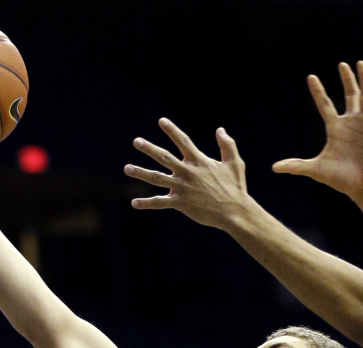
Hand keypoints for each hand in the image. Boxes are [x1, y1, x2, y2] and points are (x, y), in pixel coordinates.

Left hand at [124, 118, 251, 228]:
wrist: (235, 211)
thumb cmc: (236, 188)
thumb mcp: (235, 163)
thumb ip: (227, 145)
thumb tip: (220, 129)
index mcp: (199, 161)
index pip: (182, 141)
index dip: (172, 130)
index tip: (161, 121)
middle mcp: (188, 172)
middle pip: (164, 157)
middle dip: (149, 149)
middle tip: (136, 141)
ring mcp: (183, 188)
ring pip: (157, 178)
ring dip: (140, 173)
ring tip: (126, 168)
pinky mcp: (181, 203)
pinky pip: (160, 203)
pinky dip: (147, 203)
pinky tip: (134, 203)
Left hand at [273, 61, 362, 199]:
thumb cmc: (342, 180)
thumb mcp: (317, 170)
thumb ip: (297, 166)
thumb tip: (274, 168)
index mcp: (335, 129)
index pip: (325, 105)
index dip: (318, 91)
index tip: (311, 77)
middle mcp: (350, 123)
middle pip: (349, 95)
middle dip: (347, 79)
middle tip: (342, 64)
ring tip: (361, 64)